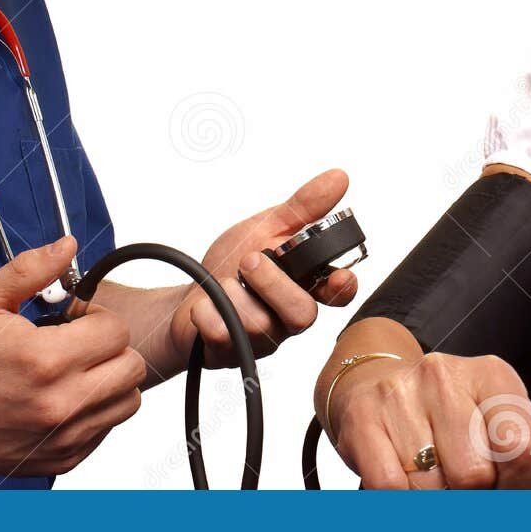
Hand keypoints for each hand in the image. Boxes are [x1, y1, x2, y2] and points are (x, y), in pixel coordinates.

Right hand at [0, 235, 145, 477]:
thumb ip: (31, 269)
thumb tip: (68, 246)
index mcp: (46, 360)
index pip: (116, 331)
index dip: (98, 318)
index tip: (76, 321)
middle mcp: (61, 403)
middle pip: (131, 367)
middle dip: (111, 348)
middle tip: (81, 344)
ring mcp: (65, 435)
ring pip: (127, 400)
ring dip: (111, 380)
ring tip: (79, 370)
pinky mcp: (65, 457)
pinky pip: (108, 428)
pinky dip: (97, 411)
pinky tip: (67, 396)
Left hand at [169, 168, 359, 369]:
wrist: (187, 291)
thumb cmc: (231, 263)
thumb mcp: (266, 227)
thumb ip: (303, 208)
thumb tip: (339, 178)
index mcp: (304, 285)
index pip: (338, 293)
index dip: (342, 288)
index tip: (338, 276)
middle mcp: (288, 316)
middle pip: (302, 314)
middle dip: (273, 284)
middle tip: (249, 261)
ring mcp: (262, 338)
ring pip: (262, 325)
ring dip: (235, 295)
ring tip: (223, 283)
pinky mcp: (232, 353)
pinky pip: (225, 336)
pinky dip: (208, 313)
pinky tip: (205, 306)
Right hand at [326, 351, 530, 488]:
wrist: (370, 387)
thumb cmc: (445, 412)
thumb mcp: (498, 420)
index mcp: (491, 374)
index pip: (522, 445)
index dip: (517, 483)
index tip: (505, 486)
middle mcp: (444, 375)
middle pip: (476, 475)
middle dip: (474, 495)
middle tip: (463, 485)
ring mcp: (399, 395)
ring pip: (433, 488)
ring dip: (436, 499)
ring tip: (433, 480)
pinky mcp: (362, 420)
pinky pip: (391, 490)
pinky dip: (402, 502)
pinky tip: (406, 485)